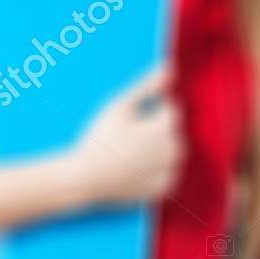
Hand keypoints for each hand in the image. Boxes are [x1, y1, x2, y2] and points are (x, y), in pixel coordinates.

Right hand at [64, 66, 181, 205]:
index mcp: (165, 127)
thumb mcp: (119, 106)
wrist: (85, 178)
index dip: (151, 111)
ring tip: (129, 151)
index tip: (131, 119)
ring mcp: (170, 172)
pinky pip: (167, 173)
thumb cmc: (100, 138)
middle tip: (126, 136)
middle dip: (156, 130)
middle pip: (173, 132)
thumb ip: (147, 86)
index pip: (172, 109)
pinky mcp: (164, 189)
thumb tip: (170, 70)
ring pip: (172, 152)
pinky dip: (156, 169)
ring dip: (158, 149)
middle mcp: (174, 151)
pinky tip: (134, 167)